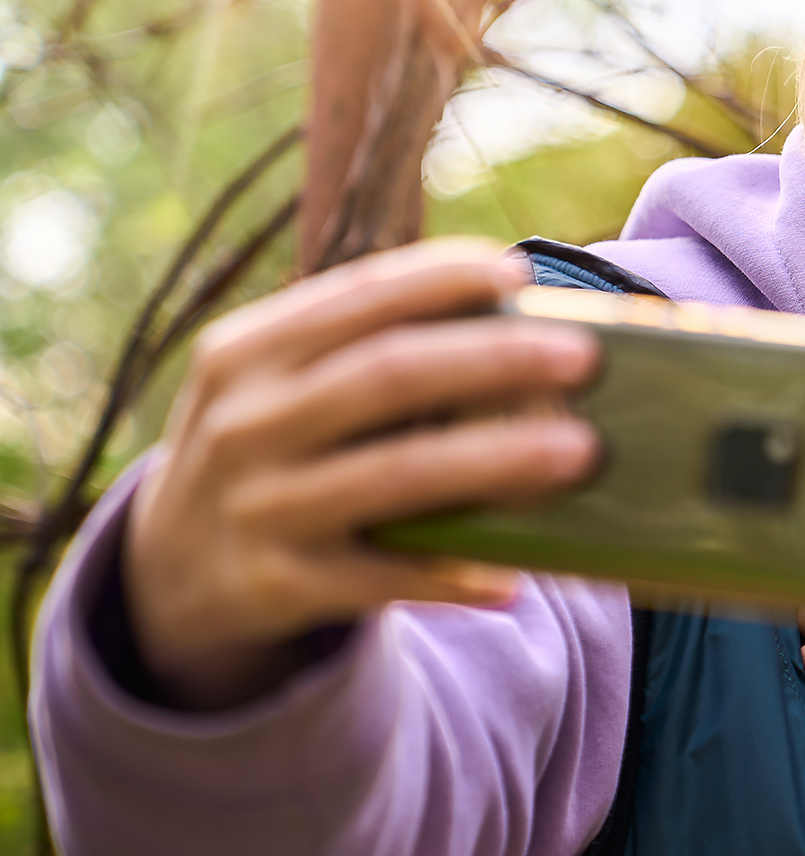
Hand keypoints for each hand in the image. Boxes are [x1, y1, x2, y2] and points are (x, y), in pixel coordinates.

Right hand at [125, 238, 601, 709]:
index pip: (353, 298)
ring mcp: (259, 506)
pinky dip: (452, 575)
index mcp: (247, 352)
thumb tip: (518, 311)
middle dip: (491, 360)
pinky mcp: (279, 585)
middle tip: (581, 356)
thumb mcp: (274, 384)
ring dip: (494, 460)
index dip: (438, 278)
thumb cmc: (268, 447)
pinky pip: (384, 577)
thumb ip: (360, 346)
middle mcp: (243, 423)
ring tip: (580, 452)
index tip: (516, 270)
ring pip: (395, 475)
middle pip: (387, 376)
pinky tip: (515, 577)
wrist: (172, 571)